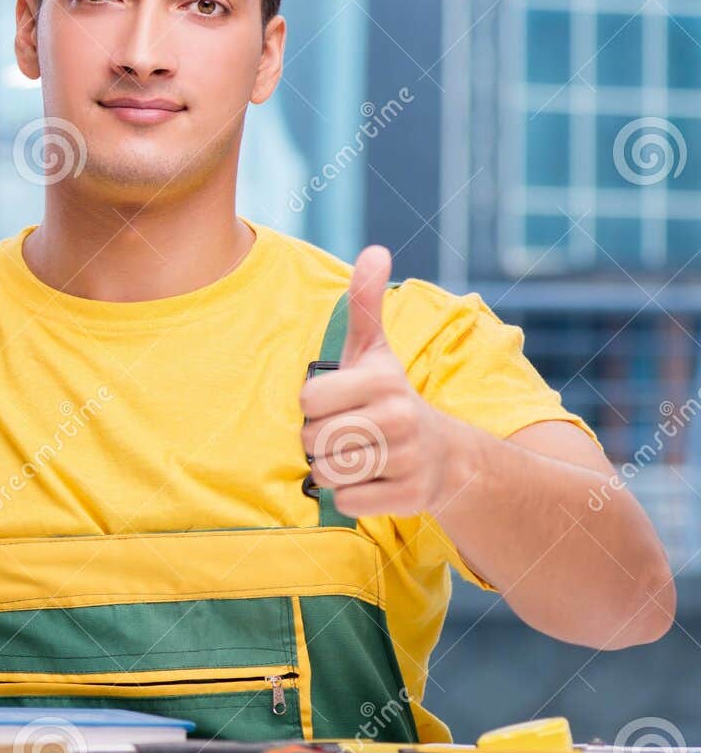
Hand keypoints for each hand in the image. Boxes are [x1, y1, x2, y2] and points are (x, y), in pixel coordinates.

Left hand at [297, 245, 455, 517]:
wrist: (444, 454)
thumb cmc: (388, 395)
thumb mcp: (373, 350)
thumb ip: (364, 303)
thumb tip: (375, 250)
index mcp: (382, 381)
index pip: (308, 400)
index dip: (313, 404)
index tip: (336, 402)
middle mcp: (399, 419)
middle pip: (314, 439)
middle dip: (319, 439)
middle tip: (345, 432)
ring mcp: (407, 461)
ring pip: (328, 473)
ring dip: (332, 468)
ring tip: (357, 454)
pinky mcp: (408, 499)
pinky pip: (347, 502)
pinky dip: (350, 496)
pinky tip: (371, 480)